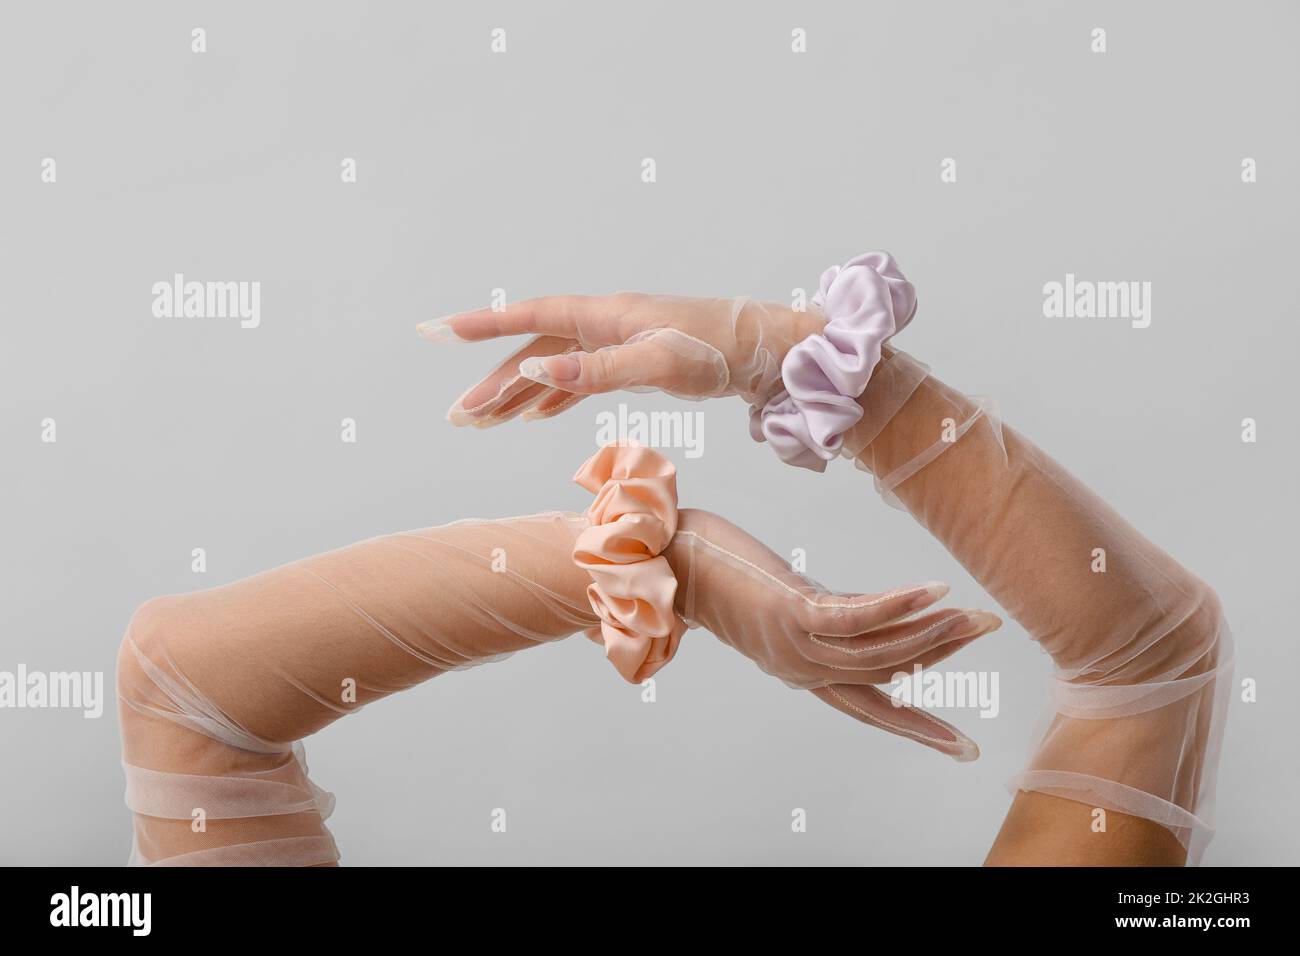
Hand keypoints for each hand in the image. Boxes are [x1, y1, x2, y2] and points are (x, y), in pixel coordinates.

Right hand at [419, 294, 821, 426]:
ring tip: (480, 421)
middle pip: (534, 352)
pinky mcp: (632, 362)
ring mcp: (617, 343)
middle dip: (492, 381)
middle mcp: (604, 324)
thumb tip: (541, 373)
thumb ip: (600, 370)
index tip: (440, 331)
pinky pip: (578, 380)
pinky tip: (532, 415)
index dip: (484, 325)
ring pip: (553, 369)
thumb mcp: (659, 363)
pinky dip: (552, 397)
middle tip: (457, 416)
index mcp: (605, 315)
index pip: (531, 317)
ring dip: (516, 394)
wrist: (765, 353)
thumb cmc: (719, 351)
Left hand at [665, 508, 1000, 760]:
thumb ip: (813, 617)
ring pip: (877, 652)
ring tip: (975, 616)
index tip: (961, 747)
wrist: (661, 562)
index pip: (868, 706)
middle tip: (989, 631)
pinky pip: (856, 617)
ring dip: (931, 635)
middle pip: (884, 675)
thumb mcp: (775, 602)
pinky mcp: (789, 612)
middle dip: (941, 660)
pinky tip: (934, 592)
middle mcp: (799, 666)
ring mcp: (794, 643)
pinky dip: (899, 607)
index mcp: (798, 669)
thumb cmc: (715, 571)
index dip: (915, 725)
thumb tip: (856, 620)